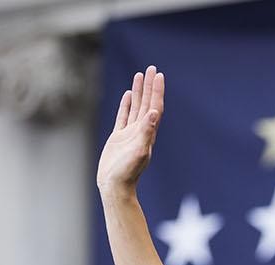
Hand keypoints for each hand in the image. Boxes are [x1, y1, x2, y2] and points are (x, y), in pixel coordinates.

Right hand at [96, 65, 165, 193]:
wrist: (115, 186)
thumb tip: (155, 114)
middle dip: (149, 86)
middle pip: (147, 103)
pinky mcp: (118, 138)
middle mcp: (141, 131)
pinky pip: (123, 116)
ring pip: (136, 107)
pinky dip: (126, 105)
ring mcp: (130, 134)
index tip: (159, 75)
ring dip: (139, 92)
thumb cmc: (127, 172)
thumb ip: (147, 132)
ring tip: (139, 75)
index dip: (157, 91)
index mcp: (148, 133)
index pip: (155, 106)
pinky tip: (127, 95)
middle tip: (151, 68)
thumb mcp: (139, 151)